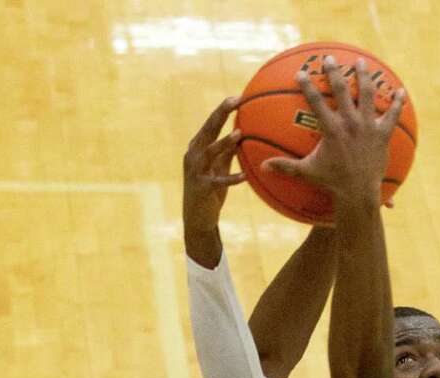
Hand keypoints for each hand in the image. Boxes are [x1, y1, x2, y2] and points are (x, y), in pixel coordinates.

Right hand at [182, 97, 245, 243]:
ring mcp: (195, 171)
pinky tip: (245, 177)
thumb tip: (243, 134)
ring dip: (224, 142)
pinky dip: (231, 178)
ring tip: (239, 134)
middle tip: (236, 101)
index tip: (238, 96)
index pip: (211, 123)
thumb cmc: (211, 191)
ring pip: (209, 152)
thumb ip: (228, 152)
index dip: (223, 109)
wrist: (197, 219)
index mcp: (198, 147)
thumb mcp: (219, 168)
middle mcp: (193, 154)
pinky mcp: (201, 188)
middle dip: (220, 114)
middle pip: (208, 130)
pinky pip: (218, 181)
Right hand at [264, 58, 405, 207]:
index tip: (301, 74)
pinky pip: (392, 115)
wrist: (358, 194)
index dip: (307, 85)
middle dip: (335, 72)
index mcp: (331, 129)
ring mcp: (368, 127)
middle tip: (330, 59)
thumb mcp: (307, 173)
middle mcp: (350, 123)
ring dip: (364, 76)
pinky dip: (396, 103)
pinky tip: (401, 91)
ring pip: (366, 94)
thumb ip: (286, 167)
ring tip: (361, 63)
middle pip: (341, 90)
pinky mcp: (382, 135)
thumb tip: (263, 167)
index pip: (315, 101)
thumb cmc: (332, 183)